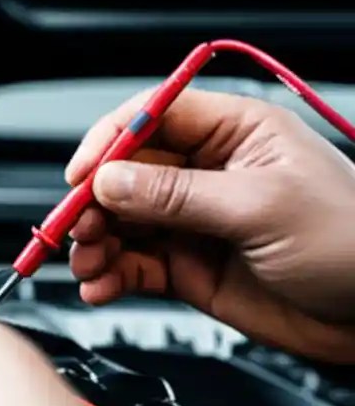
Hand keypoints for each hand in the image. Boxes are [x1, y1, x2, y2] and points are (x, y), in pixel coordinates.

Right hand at [67, 87, 354, 362]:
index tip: (81, 175)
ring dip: (95, 244)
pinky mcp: (189, 268)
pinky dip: (110, 277)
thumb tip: (111, 182)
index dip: (111, 141)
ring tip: (88, 265)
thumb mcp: (259, 208)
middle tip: (76, 231)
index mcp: (234, 135)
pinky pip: (133, 266)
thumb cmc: (351, 243)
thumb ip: (177, 196)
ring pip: (122, 224)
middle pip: (125, 176)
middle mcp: (209, 174)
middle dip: (92, 203)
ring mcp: (195, 223)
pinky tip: (100, 287)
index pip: (154, 118)